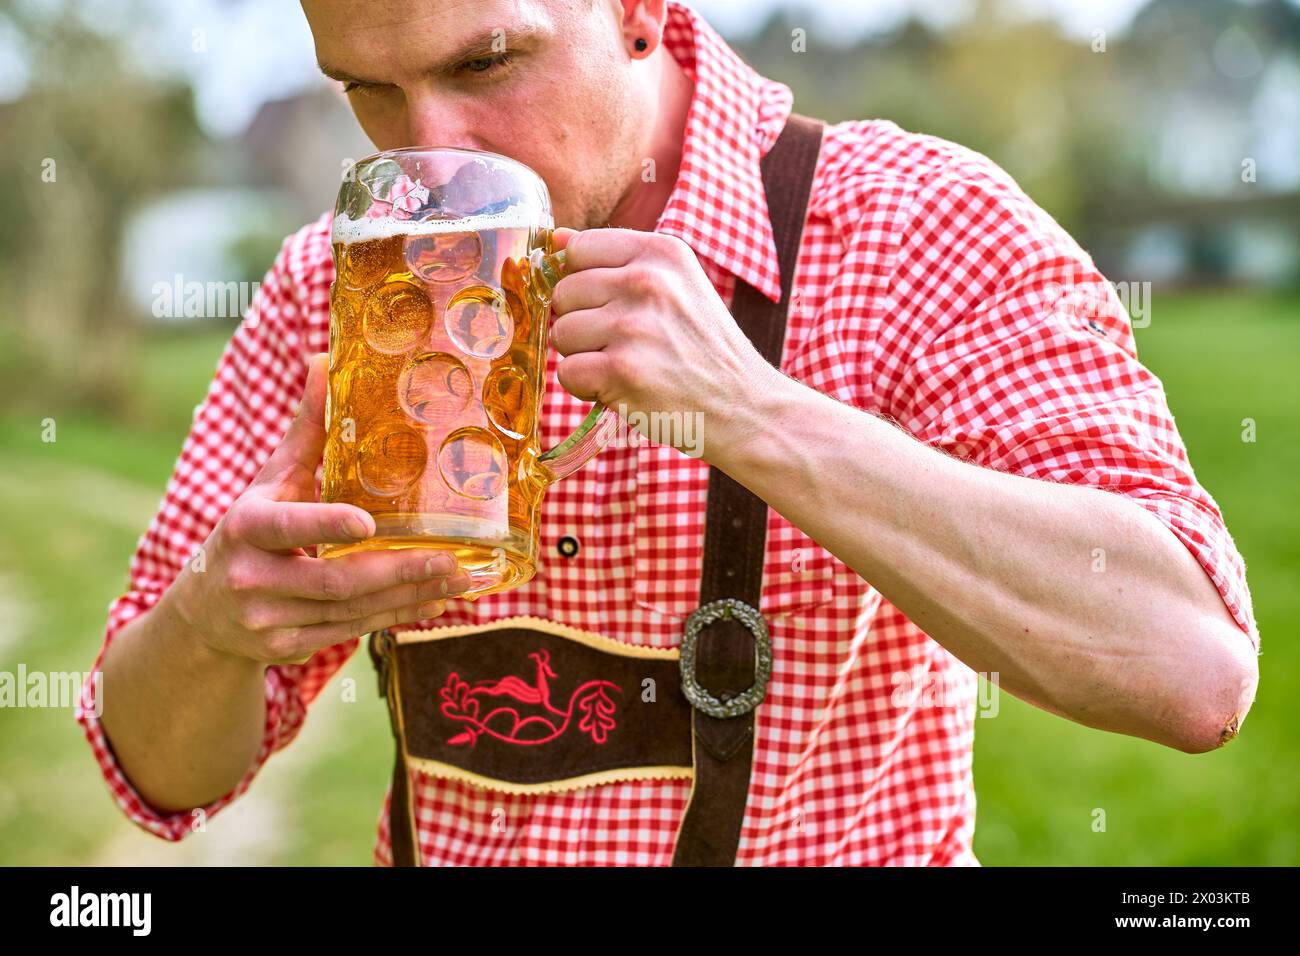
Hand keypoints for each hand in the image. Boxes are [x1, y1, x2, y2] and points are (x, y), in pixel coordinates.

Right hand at [167, 353, 469, 665]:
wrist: (203, 616)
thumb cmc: (249, 531)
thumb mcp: (269, 481)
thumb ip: (304, 430)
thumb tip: (324, 359)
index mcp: (245, 528)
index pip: (286, 526)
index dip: (325, 525)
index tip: (367, 524)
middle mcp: (252, 578)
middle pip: (334, 580)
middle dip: (397, 571)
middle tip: (450, 558)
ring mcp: (268, 620)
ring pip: (351, 612)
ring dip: (409, 596)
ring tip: (458, 578)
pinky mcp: (288, 648)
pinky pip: (351, 632)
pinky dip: (396, 616)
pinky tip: (435, 601)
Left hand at [548, 227, 775, 459]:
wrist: (745, 408)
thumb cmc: (705, 350)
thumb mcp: (677, 287)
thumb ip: (616, 260)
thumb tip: (556, 241)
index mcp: (662, 252)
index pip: (579, 249)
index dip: (585, 283)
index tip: (614, 307)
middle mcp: (648, 281)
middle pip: (565, 293)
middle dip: (582, 323)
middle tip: (626, 345)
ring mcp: (634, 326)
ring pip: (561, 333)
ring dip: (584, 357)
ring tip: (627, 367)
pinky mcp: (622, 370)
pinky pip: (567, 373)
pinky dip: (586, 389)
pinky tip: (621, 389)